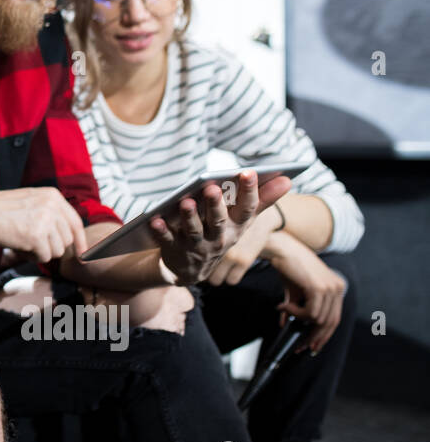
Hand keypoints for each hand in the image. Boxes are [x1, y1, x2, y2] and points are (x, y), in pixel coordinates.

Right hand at [0, 187, 87, 263]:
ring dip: (41, 252)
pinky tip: (19, 245)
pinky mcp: (36, 236)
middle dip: (51, 246)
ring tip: (22, 241)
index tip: (83, 255)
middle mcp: (52, 205)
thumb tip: (72, 240)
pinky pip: (44, 257)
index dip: (80, 241)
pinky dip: (32, 257)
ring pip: (57, 250)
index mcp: (52, 195)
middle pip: (67, 240)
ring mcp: (45, 220)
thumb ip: (50, 214)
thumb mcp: (30, 202)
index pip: (75, 222)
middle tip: (30, 242)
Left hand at [151, 172, 291, 285]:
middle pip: (218, 220)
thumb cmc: (221, 233)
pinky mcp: (174, 250)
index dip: (249, 191)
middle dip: (216, 204)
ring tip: (185, 201)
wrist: (194, 269)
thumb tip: (288, 180)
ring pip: (193, 231)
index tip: (248, 172)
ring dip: (189, 217)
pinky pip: (167, 240)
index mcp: (237, 227)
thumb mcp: (243, 220)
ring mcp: (196, 246)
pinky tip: (154, 218)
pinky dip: (161, 231)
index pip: (246, 209)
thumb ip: (263, 199)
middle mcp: (219, 238)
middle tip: (212, 187)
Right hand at [268, 233, 347, 353]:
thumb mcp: (294, 291)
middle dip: (314, 336)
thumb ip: (295, 308)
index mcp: (336, 287)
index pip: (335, 318)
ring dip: (298, 319)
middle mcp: (338, 288)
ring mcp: (331, 288)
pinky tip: (285, 306)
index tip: (312, 346)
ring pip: (318, 319)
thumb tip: (286, 324)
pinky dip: (295, 313)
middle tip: (300, 345)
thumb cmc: (288, 266)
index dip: (323, 335)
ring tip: (284, 309)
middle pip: (330, 322)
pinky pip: (310, 313)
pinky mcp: (319, 288)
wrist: (281, 249)